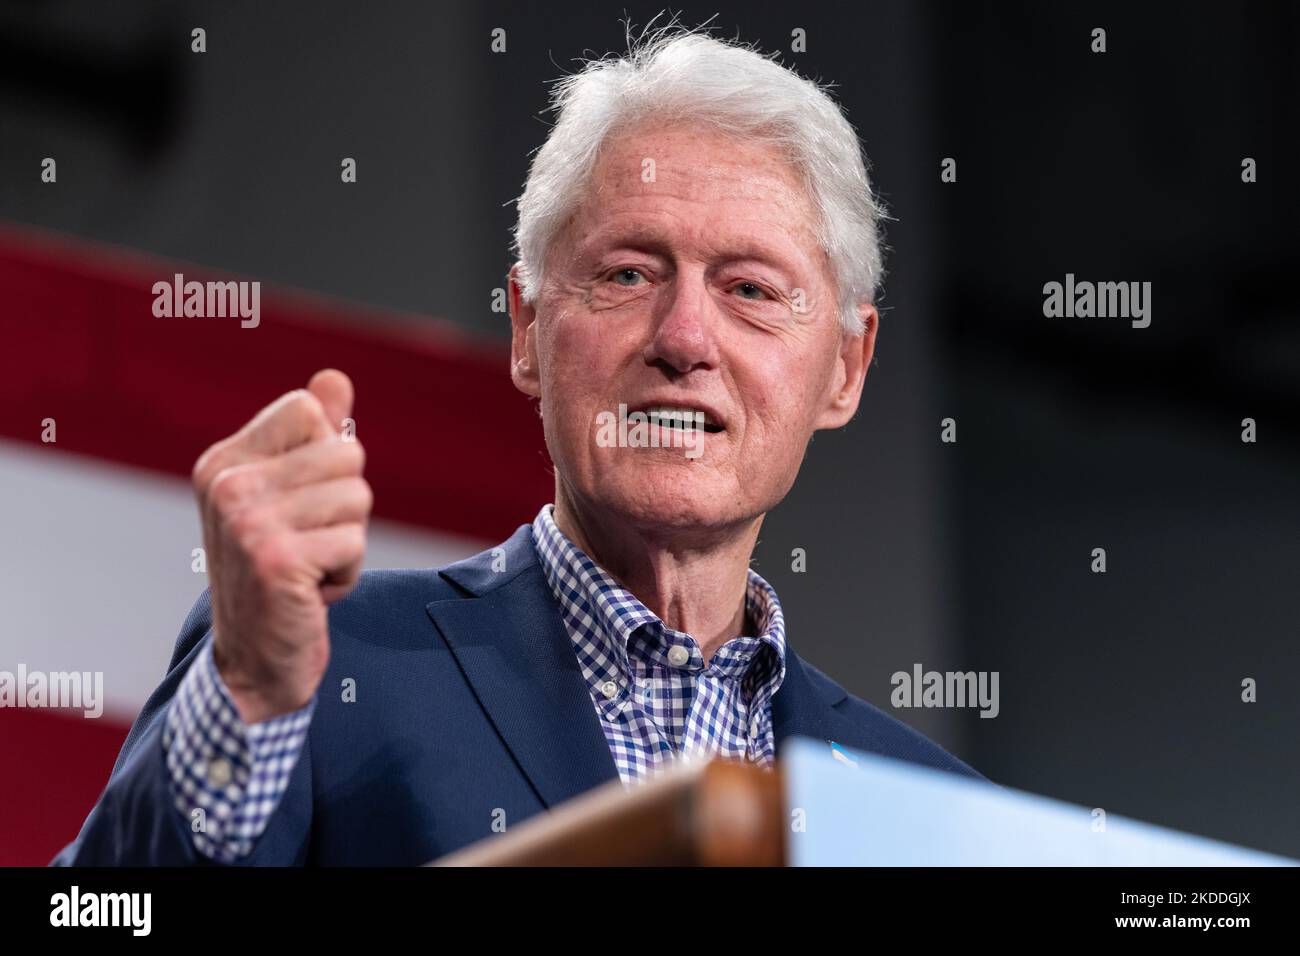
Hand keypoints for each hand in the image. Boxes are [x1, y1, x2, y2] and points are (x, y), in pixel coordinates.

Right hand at [191, 369, 370, 722]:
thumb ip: (312, 435)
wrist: (254, 662)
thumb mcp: (289, 497)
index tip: (300, 501)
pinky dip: (347, 572)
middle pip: (346, 453)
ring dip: (348, 541)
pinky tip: (310, 592)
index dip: (328, 456)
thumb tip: (333, 377)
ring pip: (358, 498)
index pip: (308, 409)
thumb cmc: (279, 572)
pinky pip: (355, 541)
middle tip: (308, 542)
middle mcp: (227, 485)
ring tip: (308, 567)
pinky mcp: (276, 560)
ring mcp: (247, 522)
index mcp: (224, 461)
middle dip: (346, 505)